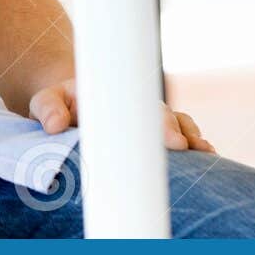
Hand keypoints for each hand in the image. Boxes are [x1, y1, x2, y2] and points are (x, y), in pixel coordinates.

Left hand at [27, 76, 215, 152]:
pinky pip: (179, 138)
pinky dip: (194, 147)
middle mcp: (138, 105)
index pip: (144, 105)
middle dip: (179, 134)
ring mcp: (148, 121)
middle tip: (188, 150)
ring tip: (207, 155)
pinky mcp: (152, 137)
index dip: (161, 124)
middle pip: (166, 116)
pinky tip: (208, 161)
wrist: (66, 106)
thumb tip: (55, 125)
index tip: (175, 142)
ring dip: (193, 139)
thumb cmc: (58, 105)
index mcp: (115, 94)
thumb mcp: (45, 100)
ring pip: (180, 125)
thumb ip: (47, 108)